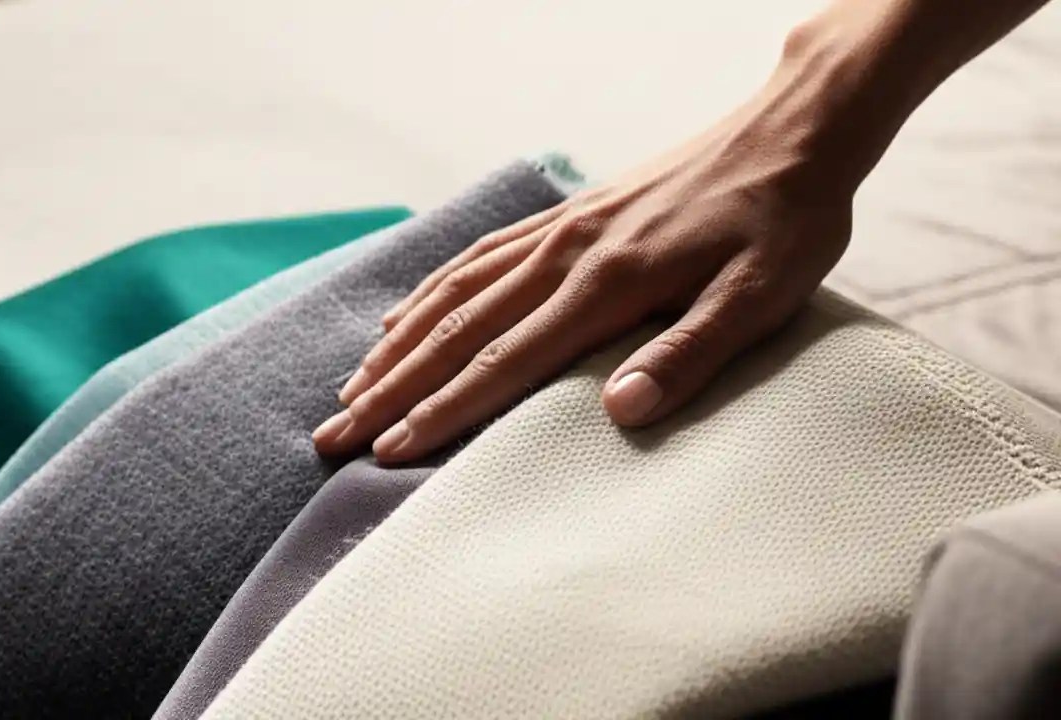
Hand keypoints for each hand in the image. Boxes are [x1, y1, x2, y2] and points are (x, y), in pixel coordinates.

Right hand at [313, 66, 863, 463]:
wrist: (791, 130)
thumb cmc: (784, 221)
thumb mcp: (762, 296)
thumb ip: (688, 355)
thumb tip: (618, 412)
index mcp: (608, 285)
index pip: (503, 362)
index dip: (442, 412)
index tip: (388, 451)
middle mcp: (566, 255)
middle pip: (457, 331)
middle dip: (392, 390)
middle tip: (335, 433)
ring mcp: (559, 230)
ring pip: (454, 292)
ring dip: (397, 344)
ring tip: (352, 386)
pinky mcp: (566, 215)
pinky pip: (479, 254)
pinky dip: (430, 288)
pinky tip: (404, 312)